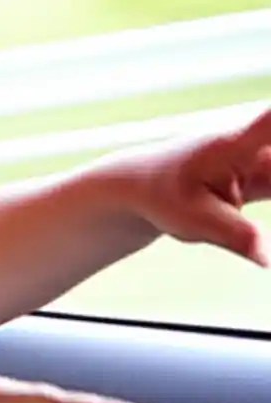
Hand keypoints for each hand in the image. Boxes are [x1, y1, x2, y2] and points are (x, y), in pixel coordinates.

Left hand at [110, 105, 270, 265]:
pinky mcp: (267, 172)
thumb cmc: (163, 196)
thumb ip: (234, 236)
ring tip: (233, 198)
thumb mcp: (191, 220)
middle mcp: (257, 144)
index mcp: (235, 144)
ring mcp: (265, 156)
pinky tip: (257, 228)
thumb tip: (267, 258)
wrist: (143, 186)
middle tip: (242, 194)